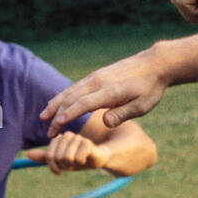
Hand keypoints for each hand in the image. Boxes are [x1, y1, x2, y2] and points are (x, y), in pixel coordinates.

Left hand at [25, 131, 110, 174]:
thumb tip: (28, 154)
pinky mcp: (88, 143)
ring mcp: (78, 139)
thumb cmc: (80, 159)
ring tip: (78, 163)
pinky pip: (77, 157)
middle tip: (71, 166)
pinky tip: (85, 161)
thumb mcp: (62, 161)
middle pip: (57, 156)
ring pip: (66, 157)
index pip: (49, 154)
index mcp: (60, 139)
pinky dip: (80, 163)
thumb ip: (46, 158)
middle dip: (63, 166)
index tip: (58, 172)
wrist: (101, 158)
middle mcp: (68, 136)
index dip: (52, 166)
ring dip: (72, 165)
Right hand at [41, 51, 168, 137]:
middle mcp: (98, 82)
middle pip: (71, 99)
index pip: (83, 105)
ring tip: (44, 117)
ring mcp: (96, 77)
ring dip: (55, 104)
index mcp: (110, 92)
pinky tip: (57, 103)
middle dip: (57, 116)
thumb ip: (123, 114)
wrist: (154, 64)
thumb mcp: (142, 106)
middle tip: (49, 133)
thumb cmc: (150, 88)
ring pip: (70, 91)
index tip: (56, 127)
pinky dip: (63, 96)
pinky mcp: (96, 76)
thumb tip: (105, 122)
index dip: (68, 116)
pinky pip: (75, 87)